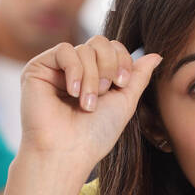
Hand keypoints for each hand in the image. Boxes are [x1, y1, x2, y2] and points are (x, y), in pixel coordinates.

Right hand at [19, 34, 162, 169]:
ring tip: (87, 103)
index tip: (122, 84)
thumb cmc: (95, 135)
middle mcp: (76, 69)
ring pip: (84, 48)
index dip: (122, 60)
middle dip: (108, 66)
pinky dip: (75, 71)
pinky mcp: (38, 68)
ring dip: (92, 77)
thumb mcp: (124, 102)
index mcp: (95, 75)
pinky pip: (64, 50)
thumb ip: (138, 77)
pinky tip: (72, 93)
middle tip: (104, 92)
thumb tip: (157, 55)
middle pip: (100, 42)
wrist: (67, 152)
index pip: (113, 48)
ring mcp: (56, 68)